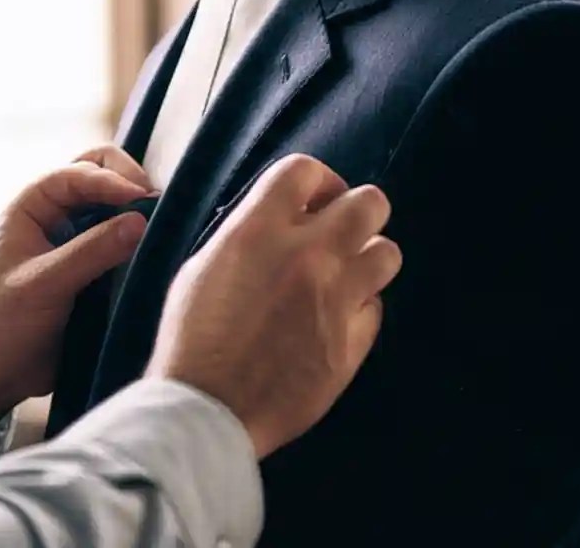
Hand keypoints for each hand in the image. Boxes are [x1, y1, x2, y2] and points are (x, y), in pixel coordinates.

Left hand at [0, 146, 153, 424]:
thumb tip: (140, 221)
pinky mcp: (97, 263)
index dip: (112, 180)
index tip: (142, 200)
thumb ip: (91, 252)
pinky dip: (141, 236)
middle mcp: (56, 213)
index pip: (77, 172)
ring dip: (137, 208)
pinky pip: (124, 238)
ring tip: (162, 225)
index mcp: (31, 206)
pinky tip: (158, 247)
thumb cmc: (3, 324)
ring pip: (116, 203)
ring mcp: (78, 237)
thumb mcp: (43, 285)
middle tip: (155, 205)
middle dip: (128, 181)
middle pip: (100, 172)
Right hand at [146, 154, 401, 457]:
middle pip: (369, 202)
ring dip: (367, 260)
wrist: (206, 410)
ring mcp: (336, 298)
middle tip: (340, 234)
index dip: (317, 181)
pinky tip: (333, 324)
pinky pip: (375, 308)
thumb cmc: (192, 341)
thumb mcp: (203, 268)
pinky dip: (359, 311)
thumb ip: (248, 236)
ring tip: (344, 278)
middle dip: (356, 214)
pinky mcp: (352, 341)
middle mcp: (306, 255)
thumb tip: (277, 224)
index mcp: (258, 230)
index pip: (306, 170)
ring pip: (388, 252)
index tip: (314, 200)